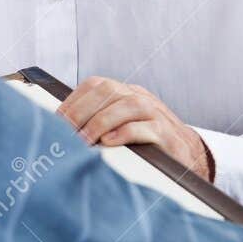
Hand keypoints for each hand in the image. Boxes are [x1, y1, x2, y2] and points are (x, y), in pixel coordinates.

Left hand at [58, 75, 212, 180]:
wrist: (188, 156)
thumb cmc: (146, 143)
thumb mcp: (121, 125)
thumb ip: (96, 121)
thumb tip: (60, 128)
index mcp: (126, 93)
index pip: (95, 85)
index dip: (73, 101)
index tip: (54, 120)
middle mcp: (140, 98)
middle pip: (107, 91)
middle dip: (81, 111)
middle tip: (64, 133)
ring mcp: (156, 113)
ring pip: (126, 105)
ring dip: (99, 123)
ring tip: (83, 141)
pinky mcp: (168, 134)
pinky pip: (146, 127)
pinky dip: (125, 133)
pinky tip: (109, 143)